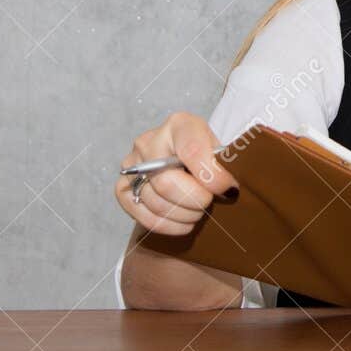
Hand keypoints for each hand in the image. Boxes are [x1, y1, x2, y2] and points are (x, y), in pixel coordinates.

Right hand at [116, 111, 237, 235]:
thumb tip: (227, 189)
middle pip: (166, 182)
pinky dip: (168, 225)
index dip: (211, 176)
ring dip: (183, 214)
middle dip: (195, 199)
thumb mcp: (222, 151)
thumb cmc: (208, 154)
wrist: (188, 159)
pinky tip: (185, 223)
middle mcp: (149, 141)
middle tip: (209, 202)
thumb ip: (224, 165)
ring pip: (155, 201)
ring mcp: (132, 165)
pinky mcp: (123, 188)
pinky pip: (142, 215)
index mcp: (179, 124)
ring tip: (198, 211)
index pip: (192, 151)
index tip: (227, 188)